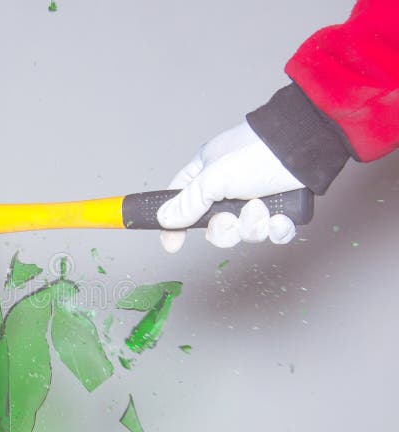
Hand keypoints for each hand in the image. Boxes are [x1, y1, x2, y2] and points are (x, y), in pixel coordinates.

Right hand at [157, 121, 306, 252]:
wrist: (306, 148)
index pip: (181, 201)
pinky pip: (274, 232)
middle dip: (226, 228)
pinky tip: (281, 218)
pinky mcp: (282, 208)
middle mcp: (230, 187)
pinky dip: (277, 229)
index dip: (175, 223)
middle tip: (232, 217)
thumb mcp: (213, 177)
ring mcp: (256, 198)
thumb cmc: (256, 151)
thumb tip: (165, 219)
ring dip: (253, 225)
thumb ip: (188, 202)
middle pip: (215, 225)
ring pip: (245, 232)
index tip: (172, 244)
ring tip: (263, 208)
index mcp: (207, 173)